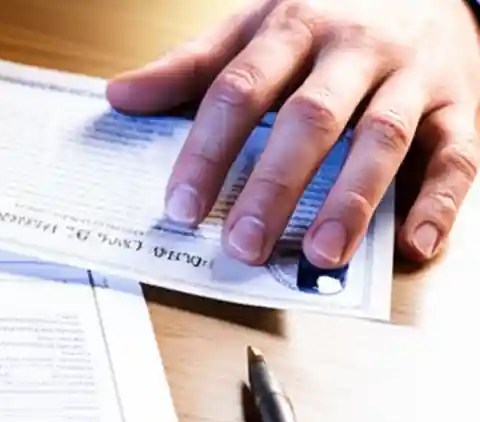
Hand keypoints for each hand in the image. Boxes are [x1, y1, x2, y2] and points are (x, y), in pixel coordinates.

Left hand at [106, 0, 479, 267]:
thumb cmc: (327, 15)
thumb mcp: (253, 26)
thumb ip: (190, 68)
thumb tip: (120, 96)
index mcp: (292, 27)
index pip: (240, 89)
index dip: (208, 149)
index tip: (179, 205)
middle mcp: (352, 50)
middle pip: (310, 118)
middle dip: (275, 184)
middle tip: (242, 243)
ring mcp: (410, 77)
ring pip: (382, 138)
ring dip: (351, 201)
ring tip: (319, 253)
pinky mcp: (459, 105)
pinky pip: (457, 156)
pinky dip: (440, 204)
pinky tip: (414, 244)